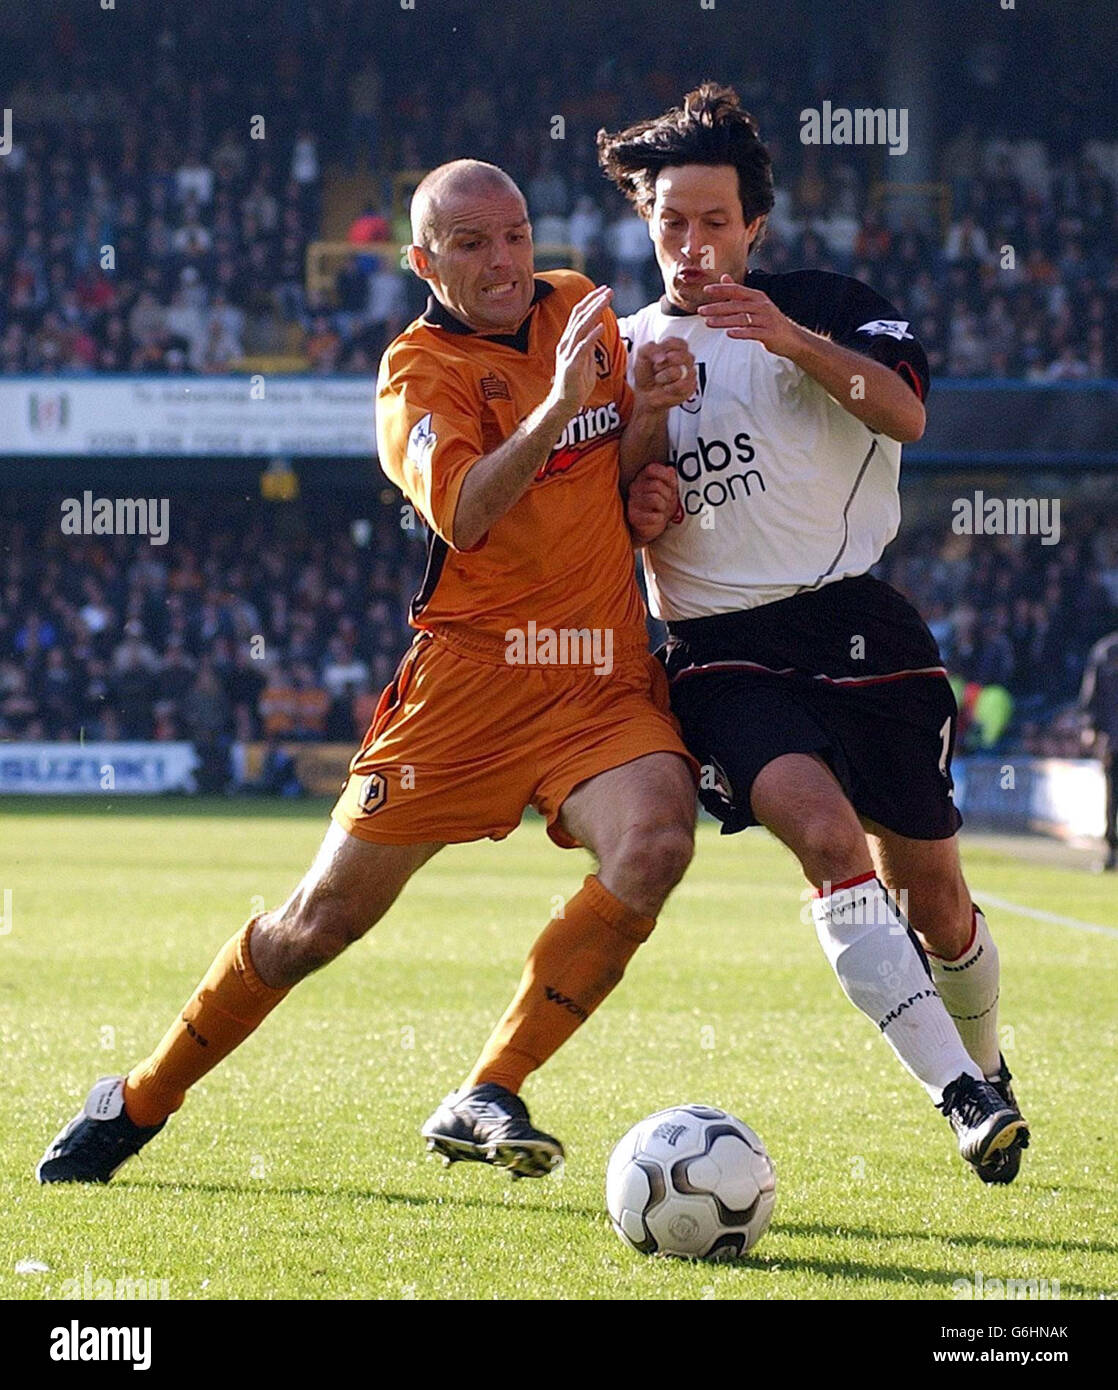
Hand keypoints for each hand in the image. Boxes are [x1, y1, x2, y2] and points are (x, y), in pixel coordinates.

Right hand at [552, 284, 611, 414]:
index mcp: (569, 341)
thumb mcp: (585, 359)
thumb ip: (589, 345)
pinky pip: (582, 348)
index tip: (604, 291)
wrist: (565, 403)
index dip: (590, 301)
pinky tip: (601, 326)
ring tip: (606, 301)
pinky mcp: (571, 366)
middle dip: (594, 302)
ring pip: (580, 327)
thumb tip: (596, 331)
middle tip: (608, 290)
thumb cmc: (576, 384)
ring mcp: (567, 354)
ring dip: (594, 312)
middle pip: (579, 316)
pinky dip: (591, 336)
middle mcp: (566, 343)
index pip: (578, 315)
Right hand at [627, 461, 678, 543]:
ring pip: (655, 499)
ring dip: (664, 506)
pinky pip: (653, 516)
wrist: (651, 525)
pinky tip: (657, 518)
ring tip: (662, 509)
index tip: (672, 485)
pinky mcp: (633, 516)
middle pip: (656, 485)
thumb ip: (670, 477)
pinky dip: (660, 518)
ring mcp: (632, 502)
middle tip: (667, 501)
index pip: (651, 468)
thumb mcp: (669, 488)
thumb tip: (671, 470)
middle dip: (667, 494)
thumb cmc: (660, 503)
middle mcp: (634, 487)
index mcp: (642, 477)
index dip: (666, 476)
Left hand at [633, 337, 696, 409]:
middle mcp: (686, 359)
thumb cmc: (646, 373)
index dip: (666, 349)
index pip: (679, 343)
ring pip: (680, 371)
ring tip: (659, 378)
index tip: (656, 356)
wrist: (645, 393)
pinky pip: (683, 386)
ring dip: (665, 376)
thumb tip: (663, 358)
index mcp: (677, 347)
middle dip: (664, 363)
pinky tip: (665, 388)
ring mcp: (690, 372)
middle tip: (656, 368)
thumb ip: (650, 349)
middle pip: (682, 356)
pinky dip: (670, 387)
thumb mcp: (642, 355)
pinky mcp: (691, 387)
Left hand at [698, 274, 803, 356]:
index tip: (706, 290)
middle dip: (717, 307)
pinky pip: (753, 332)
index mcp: (757, 296)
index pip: (737, 290)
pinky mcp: (769, 333)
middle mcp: (762, 305)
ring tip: (708, 323)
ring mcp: (766, 319)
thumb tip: (724, 277)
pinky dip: (740, 332)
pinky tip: (729, 334)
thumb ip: (739, 292)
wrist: (792, 338)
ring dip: (723, 320)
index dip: (721, 289)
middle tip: (700, 311)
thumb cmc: (769, 321)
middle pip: (736, 305)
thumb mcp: (756, 304)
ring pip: (741, 318)